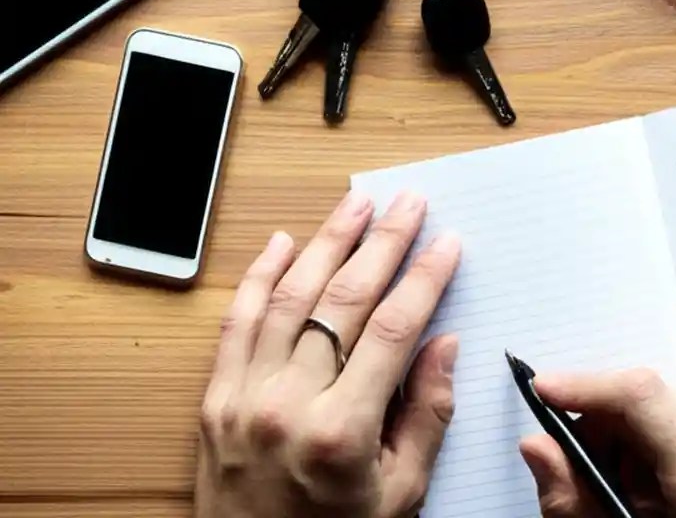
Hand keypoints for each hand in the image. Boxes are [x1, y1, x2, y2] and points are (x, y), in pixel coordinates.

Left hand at [196, 191, 460, 517]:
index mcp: (340, 432)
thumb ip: (427, 416)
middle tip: (409, 204)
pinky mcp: (214, 401)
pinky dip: (258, 277)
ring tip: (357, 204)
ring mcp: (243, 398)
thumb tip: (444, 346)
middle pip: (344, 301)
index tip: (446, 245)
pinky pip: (237, 322)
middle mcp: (286, 405)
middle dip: (383, 243)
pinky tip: (283, 243)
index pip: (393, 330)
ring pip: (289, 297)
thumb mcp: (401, 494)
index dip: (425, 279)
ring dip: (327, 242)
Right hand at [519, 369, 675, 517]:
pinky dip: (669, 444)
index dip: (584, 385)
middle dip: (605, 429)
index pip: (639, 396)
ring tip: (644, 494)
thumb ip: (579, 504)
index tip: (541, 389)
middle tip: (592, 478)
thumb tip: (536, 445)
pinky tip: (673, 487)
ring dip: (638, 440)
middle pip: (647, 401)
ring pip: (668, 408)